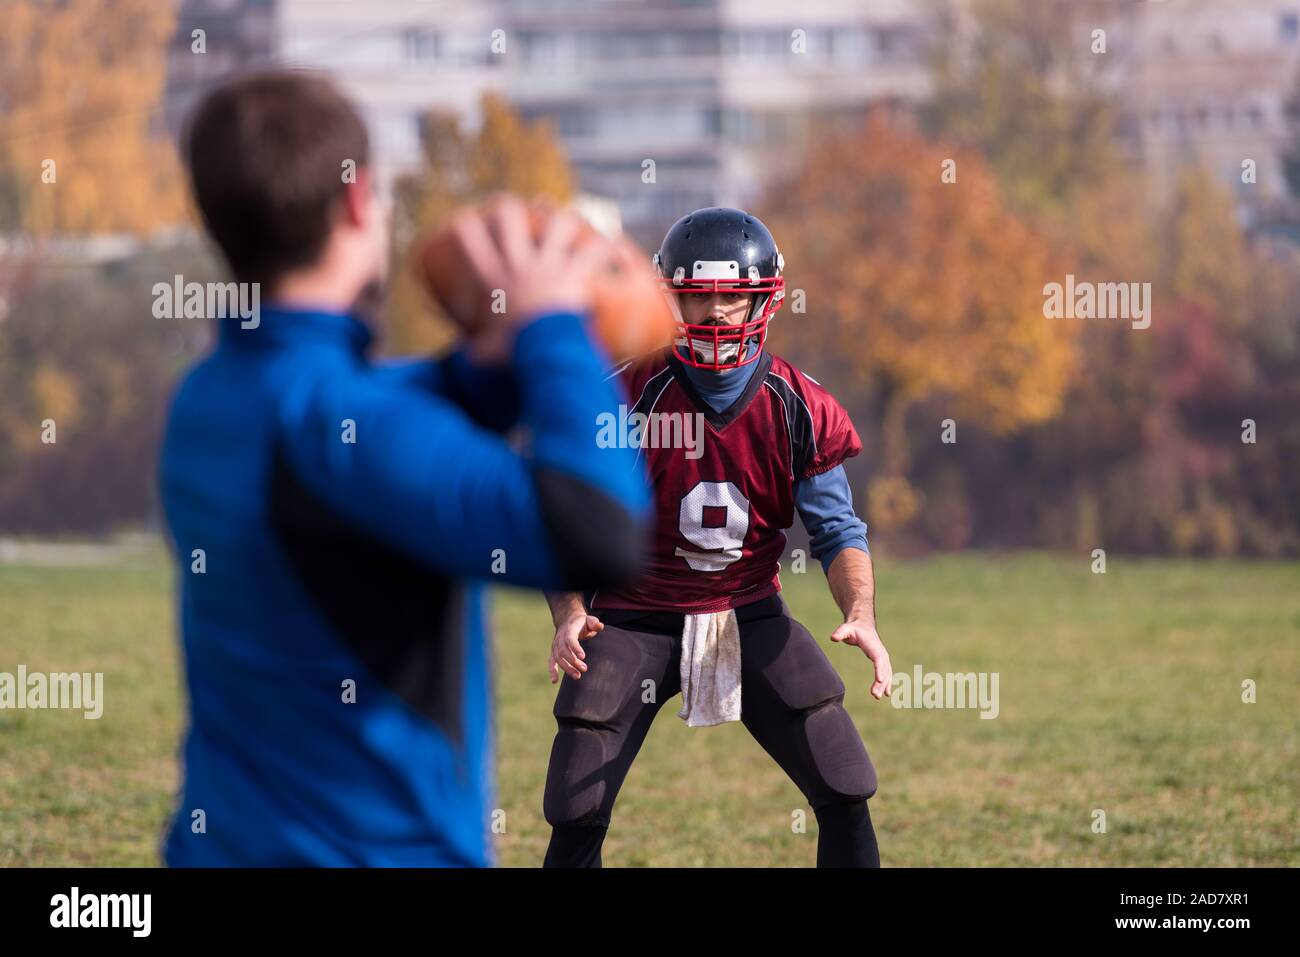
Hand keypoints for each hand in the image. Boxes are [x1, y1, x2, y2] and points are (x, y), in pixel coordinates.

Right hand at [447, 195, 613, 363]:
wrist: (542, 353)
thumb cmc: (513, 355)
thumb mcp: (486, 352)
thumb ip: (478, 349)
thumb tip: (471, 358)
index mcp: (495, 280)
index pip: (469, 237)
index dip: (465, 222)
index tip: (468, 219)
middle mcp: (520, 265)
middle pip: (508, 215)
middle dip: (507, 204)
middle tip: (512, 207)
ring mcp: (549, 265)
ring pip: (558, 222)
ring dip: (564, 219)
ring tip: (569, 222)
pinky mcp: (575, 273)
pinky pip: (596, 250)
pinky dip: (610, 248)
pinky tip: (617, 249)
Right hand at [548, 612, 603, 683]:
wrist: (568, 621)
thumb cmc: (582, 623)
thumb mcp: (589, 620)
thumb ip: (594, 623)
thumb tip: (600, 626)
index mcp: (569, 630)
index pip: (570, 639)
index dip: (575, 648)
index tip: (583, 657)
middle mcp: (560, 638)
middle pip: (563, 651)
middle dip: (573, 661)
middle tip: (584, 669)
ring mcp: (556, 646)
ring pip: (558, 658)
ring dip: (567, 668)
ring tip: (578, 676)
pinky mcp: (554, 652)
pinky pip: (551, 662)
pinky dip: (552, 670)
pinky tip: (554, 681)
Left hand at [830, 619, 892, 699]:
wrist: (863, 624)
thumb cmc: (853, 628)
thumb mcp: (845, 629)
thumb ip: (840, 633)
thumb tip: (833, 637)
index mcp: (873, 646)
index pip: (878, 659)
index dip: (879, 669)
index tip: (880, 680)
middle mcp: (881, 652)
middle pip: (884, 669)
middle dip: (881, 682)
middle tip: (875, 695)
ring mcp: (882, 657)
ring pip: (886, 673)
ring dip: (884, 685)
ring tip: (877, 696)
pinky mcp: (881, 661)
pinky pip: (887, 673)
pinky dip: (887, 683)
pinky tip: (886, 693)